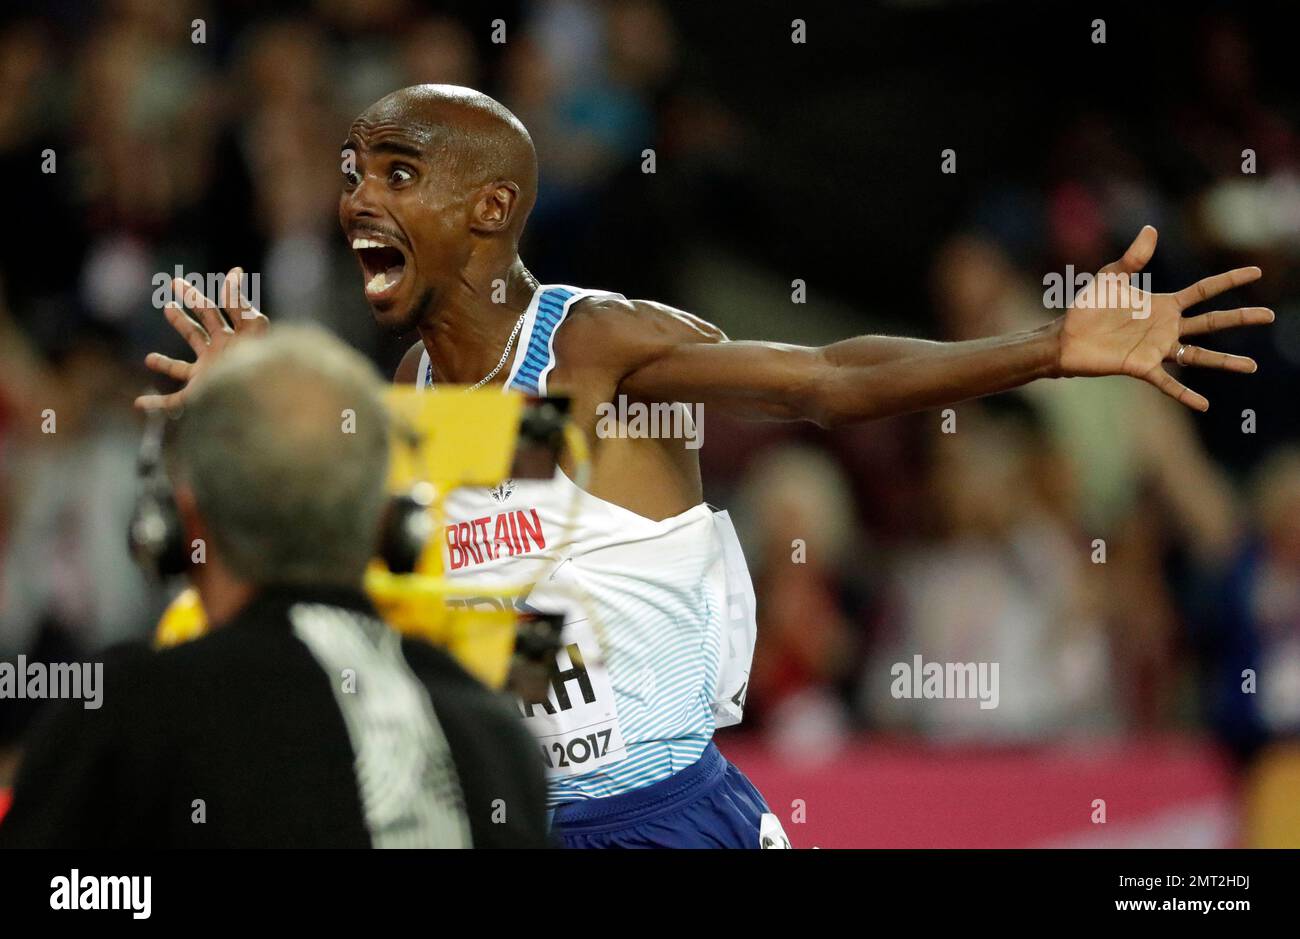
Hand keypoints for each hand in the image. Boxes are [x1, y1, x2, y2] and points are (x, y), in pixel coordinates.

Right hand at [134, 268, 268, 410]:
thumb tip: (235, 271)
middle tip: (166, 308)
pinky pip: (173, 402)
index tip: (180, 283)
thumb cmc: (259, 364)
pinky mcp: (199, 398)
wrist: (260, 400)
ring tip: (149, 359)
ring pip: (183, 370)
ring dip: (166, 365)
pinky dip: (156, 404)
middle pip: (196, 335)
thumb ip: (239, 301)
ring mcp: (208, 378)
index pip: (213, 313)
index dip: (198, 298)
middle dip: (181, 319)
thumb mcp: (251, 327)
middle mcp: (219, 358)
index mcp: (233, 340)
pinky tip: (138, 403)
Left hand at [1056, 226, 1273, 410]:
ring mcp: (1156, 349)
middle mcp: (1166, 327)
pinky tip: (1205, 405)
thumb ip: (1133, 257)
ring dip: (1224, 362)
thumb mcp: (1111, 277)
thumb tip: (1151, 229)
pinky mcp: (1141, 367)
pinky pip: (1167, 383)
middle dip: (1240, 318)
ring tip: (1251, 366)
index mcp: (1163, 304)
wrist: (1065, 336)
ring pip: (1198, 355)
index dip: (1229, 280)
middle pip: (1212, 322)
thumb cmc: (1088, 307)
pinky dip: (1185, 395)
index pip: (1204, 291)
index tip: (1256, 271)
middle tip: (1270, 316)